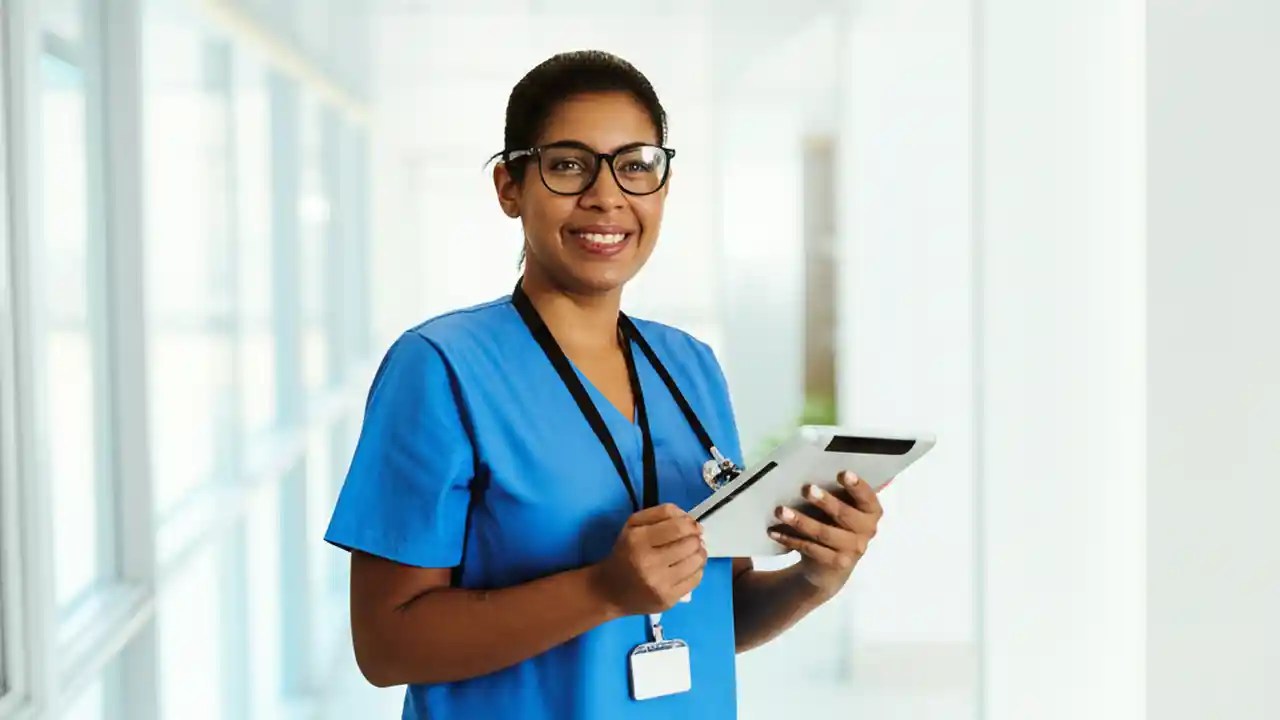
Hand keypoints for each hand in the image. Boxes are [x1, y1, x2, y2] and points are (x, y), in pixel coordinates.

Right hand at [591, 503, 706, 615]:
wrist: (610, 592)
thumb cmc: (625, 553)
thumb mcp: (634, 525)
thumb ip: (662, 513)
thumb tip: (692, 521)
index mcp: (637, 540)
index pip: (678, 528)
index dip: (690, 524)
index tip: (691, 526)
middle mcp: (648, 563)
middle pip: (690, 544)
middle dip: (695, 539)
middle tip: (691, 540)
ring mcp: (659, 584)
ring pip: (696, 562)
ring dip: (699, 553)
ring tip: (691, 552)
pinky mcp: (668, 600)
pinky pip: (696, 579)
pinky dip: (697, 570)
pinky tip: (688, 567)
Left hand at [768, 471, 884, 597]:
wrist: (830, 567)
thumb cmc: (835, 525)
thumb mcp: (840, 509)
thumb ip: (835, 494)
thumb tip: (808, 474)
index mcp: (871, 511)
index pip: (867, 497)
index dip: (856, 486)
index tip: (842, 473)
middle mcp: (867, 531)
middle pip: (844, 514)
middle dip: (825, 501)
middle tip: (807, 488)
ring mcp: (852, 550)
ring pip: (824, 533)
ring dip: (801, 521)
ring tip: (781, 510)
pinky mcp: (835, 564)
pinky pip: (810, 548)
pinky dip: (790, 539)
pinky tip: (774, 532)